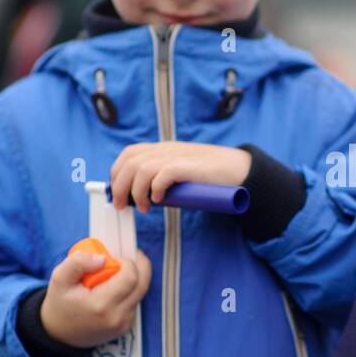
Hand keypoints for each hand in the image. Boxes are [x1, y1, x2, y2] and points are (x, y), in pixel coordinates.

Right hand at [40, 246, 151, 347]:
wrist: (59, 334)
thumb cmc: (60, 304)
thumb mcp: (59, 278)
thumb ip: (77, 263)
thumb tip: (102, 258)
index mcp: (101, 305)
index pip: (130, 277)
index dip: (127, 262)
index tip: (114, 258)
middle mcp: (117, 317)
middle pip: (143, 284)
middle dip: (139, 266)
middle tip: (127, 256)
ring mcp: (123, 324)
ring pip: (141, 292)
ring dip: (133, 279)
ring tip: (115, 273)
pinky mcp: (126, 326)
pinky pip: (135, 302)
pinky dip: (129, 291)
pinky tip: (114, 288)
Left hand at [109, 141, 251, 213]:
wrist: (238, 169)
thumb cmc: (210, 175)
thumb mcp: (180, 172)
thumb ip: (163, 178)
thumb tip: (143, 197)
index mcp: (163, 149)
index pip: (129, 154)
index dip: (117, 173)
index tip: (117, 193)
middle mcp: (166, 149)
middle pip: (130, 162)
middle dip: (120, 186)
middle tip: (122, 205)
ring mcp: (177, 156)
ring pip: (141, 169)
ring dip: (136, 192)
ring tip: (144, 208)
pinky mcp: (187, 166)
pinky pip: (162, 174)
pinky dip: (155, 189)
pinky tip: (159, 200)